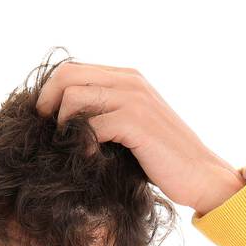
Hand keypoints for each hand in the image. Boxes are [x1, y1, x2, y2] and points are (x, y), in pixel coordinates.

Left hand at [35, 61, 245, 215]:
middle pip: (65, 75)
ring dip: (62, 127)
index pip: (71, 70)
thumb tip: (57, 123)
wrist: (200, 175)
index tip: (45, 125)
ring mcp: (134, 98)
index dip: (49, 96)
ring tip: (69, 149)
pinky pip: (91, 125)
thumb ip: (102, 115)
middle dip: (46, 106)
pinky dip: (81, 145)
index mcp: (126, 78)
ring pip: (73, 97)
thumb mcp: (128, 129)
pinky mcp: (136, 121)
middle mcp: (129, 80)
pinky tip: (88, 160)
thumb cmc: (160, 160)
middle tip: (45, 135)